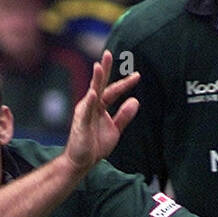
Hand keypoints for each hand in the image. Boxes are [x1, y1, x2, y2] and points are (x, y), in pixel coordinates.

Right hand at [64, 50, 139, 174]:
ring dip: (95, 80)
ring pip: (91, 94)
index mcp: (99, 106)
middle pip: (99, 84)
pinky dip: (89, 101)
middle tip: (108, 53)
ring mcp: (84, 114)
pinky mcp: (80, 125)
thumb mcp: (115, 130)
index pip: (112, 91)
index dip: (124, 84)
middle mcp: (90, 106)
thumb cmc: (95, 145)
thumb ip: (124, 116)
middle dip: (104, 69)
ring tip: (99, 66)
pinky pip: (85, 112)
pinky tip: (93, 92)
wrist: (81, 163)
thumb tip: (135, 100)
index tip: (137, 76)